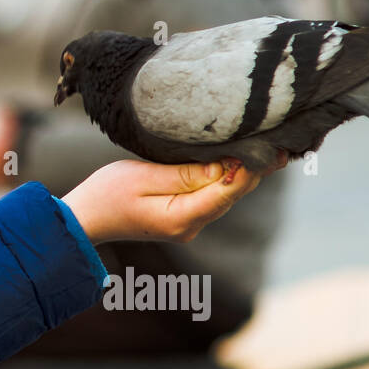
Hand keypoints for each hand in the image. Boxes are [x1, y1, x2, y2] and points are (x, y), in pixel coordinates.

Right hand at [62, 154, 282, 244]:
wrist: (83, 219)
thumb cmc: (106, 194)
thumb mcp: (143, 177)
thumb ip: (186, 174)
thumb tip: (225, 168)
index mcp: (182, 218)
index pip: (228, 190)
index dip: (252, 167)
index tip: (272, 145)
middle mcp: (191, 226)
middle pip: (232, 194)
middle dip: (256, 169)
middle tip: (284, 142)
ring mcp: (187, 224)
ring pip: (225, 194)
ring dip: (244, 172)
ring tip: (270, 147)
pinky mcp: (182, 216)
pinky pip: (212, 195)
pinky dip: (227, 177)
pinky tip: (240, 160)